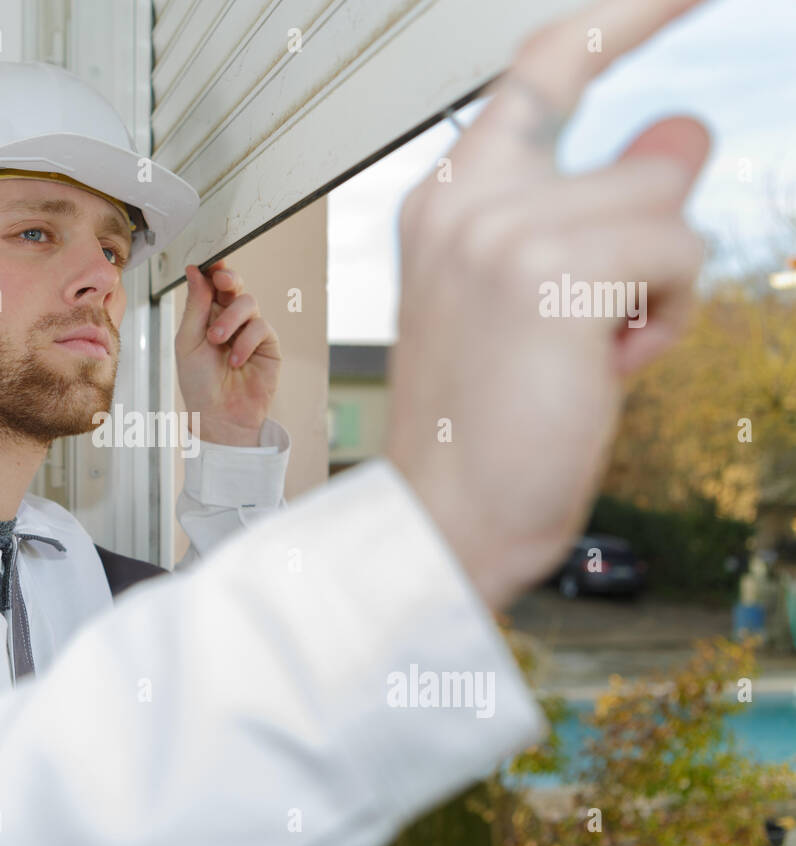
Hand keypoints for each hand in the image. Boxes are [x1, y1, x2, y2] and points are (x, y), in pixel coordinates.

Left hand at [176, 260, 282, 445]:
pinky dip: (245, 341)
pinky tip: (235, 360)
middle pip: (234, 284)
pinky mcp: (267, 344)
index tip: (210, 263)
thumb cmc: (199, 383)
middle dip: (229, 277)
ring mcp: (249, 330)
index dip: (213, 270)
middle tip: (221, 280)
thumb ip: (195, 305)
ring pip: (248, 302)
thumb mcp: (188, 341)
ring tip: (217, 341)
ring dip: (230, 319)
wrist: (218, 415)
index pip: (212, 283)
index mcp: (206, 315)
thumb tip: (195, 271)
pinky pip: (261, 327)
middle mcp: (229, 319)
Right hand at [384, 0, 710, 609]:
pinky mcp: (548, 271)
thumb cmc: (484, 423)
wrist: (441, 516)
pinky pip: (675, 254)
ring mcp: (501, 230)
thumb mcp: (542, 301)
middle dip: (657, 245)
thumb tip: (685, 127)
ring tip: (593, 351)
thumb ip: (603, 208)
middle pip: (639, 162)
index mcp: (449, 203)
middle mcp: (465, 199)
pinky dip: (664, 317)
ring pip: (665, 209)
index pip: (545, 70)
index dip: (627, 19)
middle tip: (609, 323)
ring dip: (660, 291)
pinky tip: (605, 363)